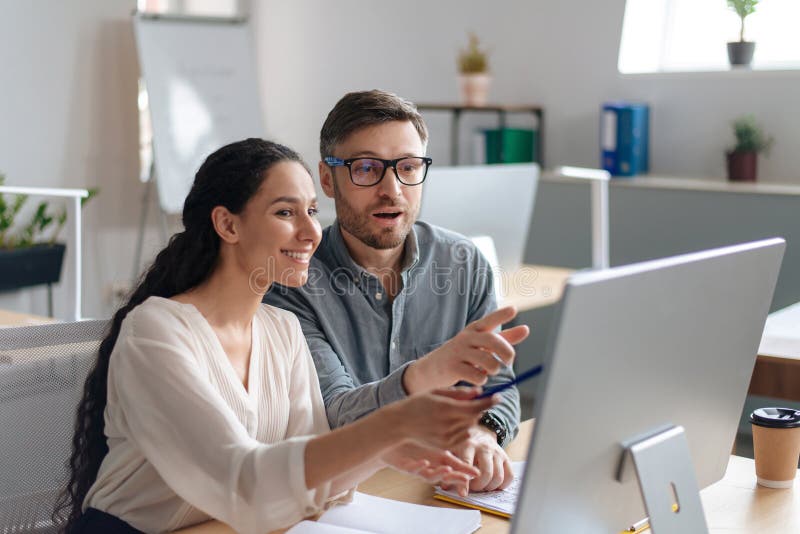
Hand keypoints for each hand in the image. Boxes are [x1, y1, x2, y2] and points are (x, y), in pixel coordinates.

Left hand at [382, 443, 479, 495]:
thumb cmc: (415, 444)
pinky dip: (419, 466)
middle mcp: (430, 467)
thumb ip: (452, 454)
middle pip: (444, 476)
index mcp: (438, 462)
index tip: (476, 474)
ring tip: (447, 469)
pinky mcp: (404, 466)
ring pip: (429, 475)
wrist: (391, 441)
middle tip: (464, 478)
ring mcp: (417, 468)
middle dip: (454, 477)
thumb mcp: (436, 448)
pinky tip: (424, 462)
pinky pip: (412, 468)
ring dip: (438, 473)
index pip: (454, 470)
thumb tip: (469, 454)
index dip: (464, 474)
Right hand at [387, 387, 499, 449]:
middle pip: (476, 417)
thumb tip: (480, 391)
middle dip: (477, 408)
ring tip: (454, 413)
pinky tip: (451, 424)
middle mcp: (448, 425)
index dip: (490, 402)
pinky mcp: (446, 446)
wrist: (400, 424)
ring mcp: (447, 437)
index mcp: (446, 408)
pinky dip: (463, 429)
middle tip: (468, 402)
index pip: (476, 406)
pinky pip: (464, 436)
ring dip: (469, 419)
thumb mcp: (436, 392)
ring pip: (471, 427)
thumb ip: (459, 393)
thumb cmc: (417, 404)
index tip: (498, 397)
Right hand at [404, 306, 529, 393]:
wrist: (432, 368)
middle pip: (493, 341)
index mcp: (474, 329)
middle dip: (506, 352)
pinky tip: (478, 378)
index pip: (489, 320)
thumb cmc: (463, 354)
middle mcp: (467, 338)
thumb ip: (504, 337)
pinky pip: (477, 375)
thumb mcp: (481, 343)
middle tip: (509, 361)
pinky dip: (482, 380)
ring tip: (490, 372)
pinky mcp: (453, 367)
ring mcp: (459, 352)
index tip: (513, 310)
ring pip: (488, 361)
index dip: (501, 315)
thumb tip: (526, 329)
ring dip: (494, 369)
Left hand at [441, 425, 513, 493]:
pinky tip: (494, 485)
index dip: (465, 482)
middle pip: (485, 473)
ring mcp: (496, 452)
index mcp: (468, 446)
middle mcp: (484, 448)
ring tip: (483, 486)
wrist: (480, 433)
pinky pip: (509, 475)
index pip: (467, 465)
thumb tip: (445, 486)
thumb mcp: (453, 452)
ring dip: (490, 487)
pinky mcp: (506, 457)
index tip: (463, 494)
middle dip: (479, 486)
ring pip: (498, 476)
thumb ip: (450, 468)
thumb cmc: (463, 447)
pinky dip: (503, 485)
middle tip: (474, 487)